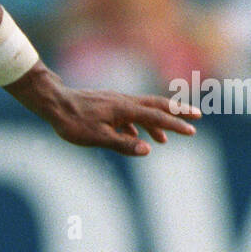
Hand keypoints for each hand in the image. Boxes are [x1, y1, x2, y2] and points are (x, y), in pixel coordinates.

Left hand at [8, 64, 199, 155]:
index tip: (192, 131)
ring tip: (165, 139)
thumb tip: (148, 150)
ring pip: (143, 109)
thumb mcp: (97, 137)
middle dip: (177, 112)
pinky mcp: (107, 105)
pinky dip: (138, 124)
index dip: (175, 125)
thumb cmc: (72, 121)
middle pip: (157, 105)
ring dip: (157, 122)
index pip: (156, 117)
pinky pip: (129, 114)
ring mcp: (115, 101)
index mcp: (125, 109)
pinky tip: (135, 136)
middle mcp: (124, 101)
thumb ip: (123, 144)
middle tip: (197, 117)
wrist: (53, 102)